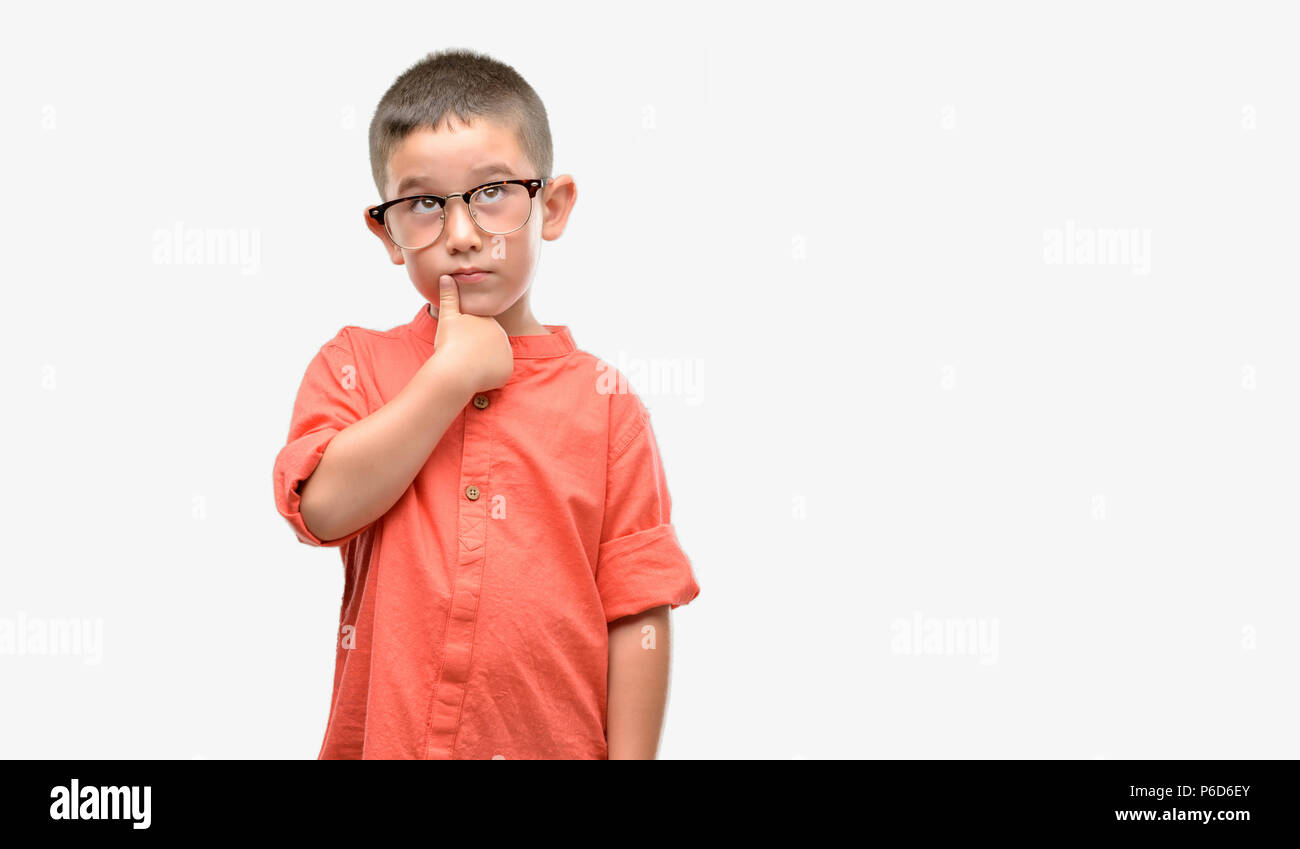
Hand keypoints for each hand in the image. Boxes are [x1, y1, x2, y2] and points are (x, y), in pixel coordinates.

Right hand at [432, 275, 513, 392]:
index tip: (459, 344)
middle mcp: (503, 335)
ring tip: (469, 365)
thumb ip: (449, 297)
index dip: (468, 339)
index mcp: (490, 321)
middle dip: (477, 351)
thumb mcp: (448, 317)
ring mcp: (507, 353)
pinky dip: (489, 376)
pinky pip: (499, 373)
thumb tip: (446, 276)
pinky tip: (477, 375)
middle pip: (488, 345)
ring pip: (493, 359)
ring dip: (483, 363)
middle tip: (463, 356)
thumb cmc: (448, 344)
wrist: (456, 370)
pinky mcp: (508, 370)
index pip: (481, 331)